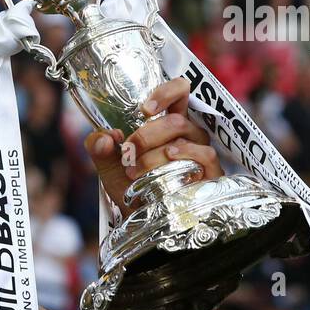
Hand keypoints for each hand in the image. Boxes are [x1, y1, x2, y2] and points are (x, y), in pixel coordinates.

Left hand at [84, 77, 222, 216]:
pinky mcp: (210, 171)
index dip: (166, 91)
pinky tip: (168, 159)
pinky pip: (205, 153)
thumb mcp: (108, 165)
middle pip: (175, 118)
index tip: (145, 109)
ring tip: (135, 171)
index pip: (180, 91)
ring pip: (184, 134)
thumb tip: (104, 138)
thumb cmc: (132, 186)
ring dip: (154, 152)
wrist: (142, 218)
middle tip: (127, 153)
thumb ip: (98, 147)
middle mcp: (188, 133)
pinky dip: (185, 153)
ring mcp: (201, 151)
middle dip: (145, 135)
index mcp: (167, 124)